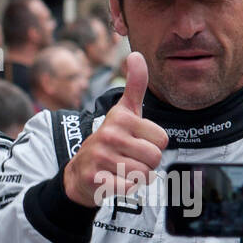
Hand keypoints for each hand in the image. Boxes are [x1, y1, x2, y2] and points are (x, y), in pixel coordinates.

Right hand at [62, 52, 167, 207]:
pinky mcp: (96, 178)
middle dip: (147, 164)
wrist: (80, 172)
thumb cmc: (109, 140)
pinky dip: (127, 188)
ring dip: (137, 177)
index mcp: (121, 119)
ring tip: (122, 169)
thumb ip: (135, 85)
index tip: (137, 143)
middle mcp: (110, 135)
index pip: (162, 140)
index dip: (153, 146)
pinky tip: (115, 180)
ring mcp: (101, 157)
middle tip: (130, 159)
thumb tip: (137, 53)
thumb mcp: (124, 112)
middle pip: (155, 158)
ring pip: (144, 174)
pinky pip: (130, 188)